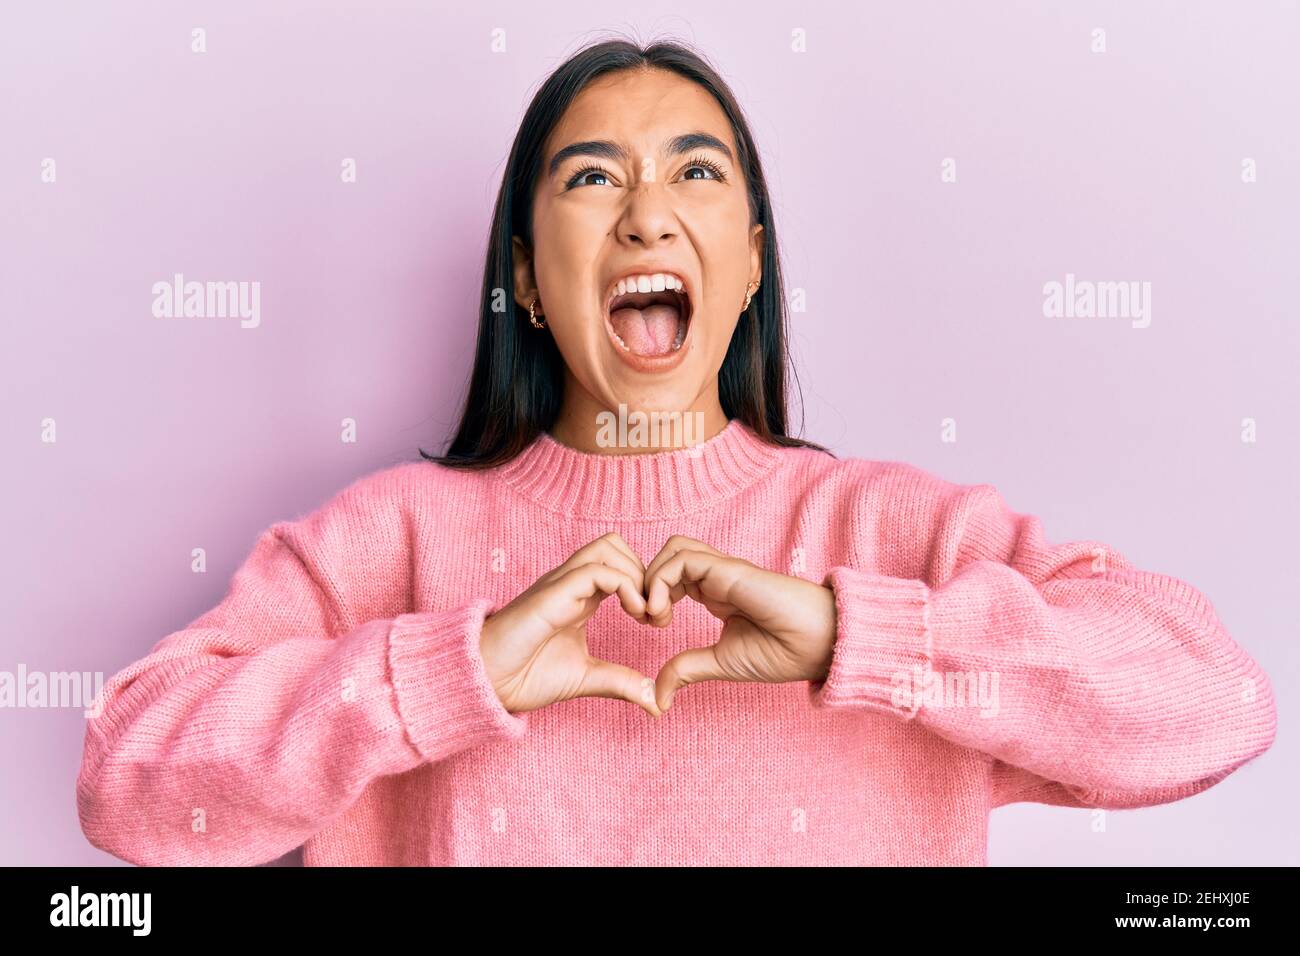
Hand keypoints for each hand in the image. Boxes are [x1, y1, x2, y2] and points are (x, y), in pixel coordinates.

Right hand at [479, 532, 662, 716]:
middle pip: (616, 545)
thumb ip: (619, 683)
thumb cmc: (525, 676)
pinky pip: (596, 570)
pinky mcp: (553, 594)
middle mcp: (571, 583)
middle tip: (655, 614)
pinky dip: (625, 585)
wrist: (486, 682)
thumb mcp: (585, 679)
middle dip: (645, 573)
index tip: (658, 621)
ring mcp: (561, 584)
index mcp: (580, 597)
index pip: (619, 565)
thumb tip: (656, 703)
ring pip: (608, 547)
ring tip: (645, 613)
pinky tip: (634, 614)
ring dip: (636, 574)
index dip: (646, 585)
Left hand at [642, 535, 837, 711]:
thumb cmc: (782, 653)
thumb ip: (688, 670)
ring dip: (652, 579)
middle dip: (645, 583)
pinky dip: (661, 581)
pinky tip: (663, 613)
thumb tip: (657, 696)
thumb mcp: (721, 663)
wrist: (820, 646)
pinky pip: (682, 559)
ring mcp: (723, 570)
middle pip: (667, 556)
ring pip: (672, 549)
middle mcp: (717, 577)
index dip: (652, 595)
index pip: (672, 576)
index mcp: (715, 594)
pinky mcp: (729, 570)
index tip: (652, 625)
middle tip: (647, 619)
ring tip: (655, 615)